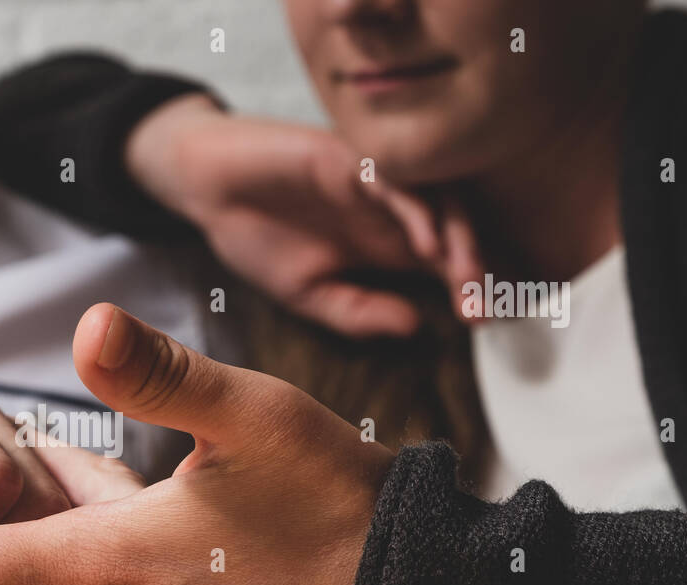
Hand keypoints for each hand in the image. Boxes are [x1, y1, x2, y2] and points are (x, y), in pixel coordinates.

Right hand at [126, 94, 483, 333]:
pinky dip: (417, 208)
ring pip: (437, 201)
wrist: (205, 187)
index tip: (481, 323)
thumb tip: (415, 327)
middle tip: (481, 309)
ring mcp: (373, 180)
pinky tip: (425, 242)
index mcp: (384, 243)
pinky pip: (395, 177)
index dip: (470, 289)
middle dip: (476, 269)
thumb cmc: (254, 234)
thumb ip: (358, 312)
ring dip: (458, 238)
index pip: (445, 263)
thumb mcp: (306, 294)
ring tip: (465, 278)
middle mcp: (389, 210)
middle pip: (455, 232)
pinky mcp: (348, 155)